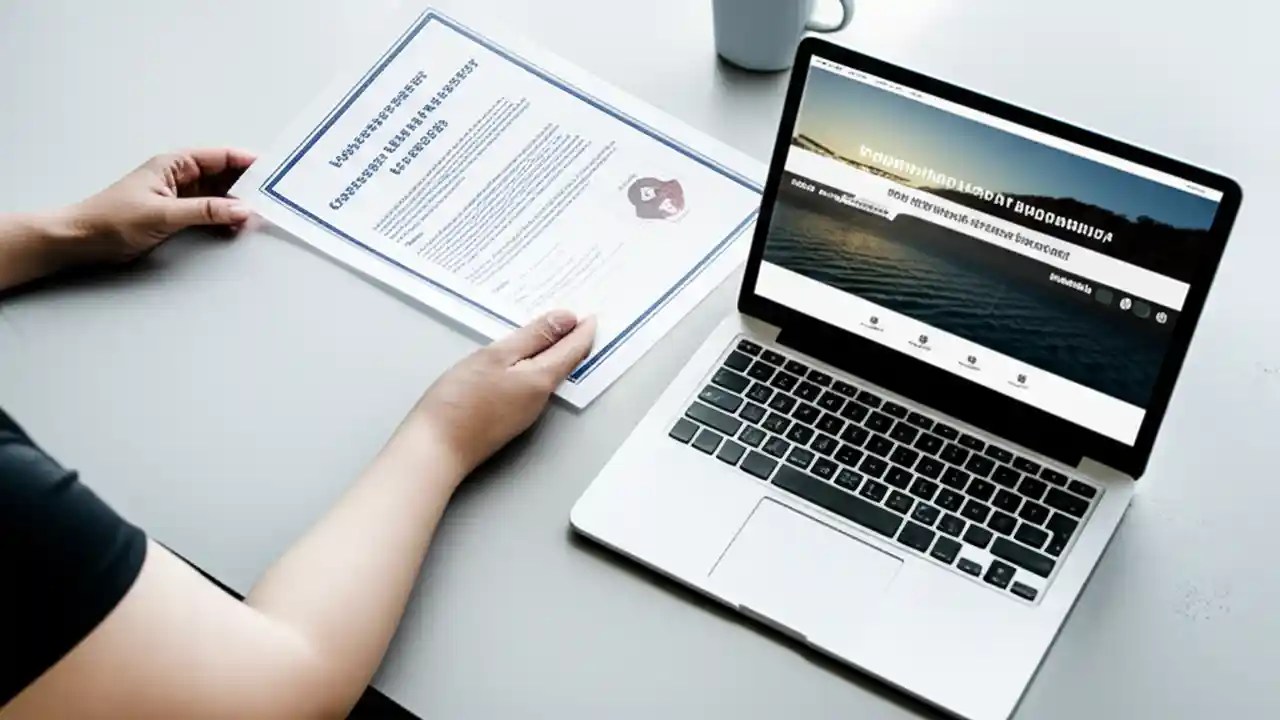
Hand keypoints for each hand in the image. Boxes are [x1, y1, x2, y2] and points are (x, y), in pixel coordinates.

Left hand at [61, 148, 256, 266]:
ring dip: (239, 204)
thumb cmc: (112, 219)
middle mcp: (181, 177)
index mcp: (175, 164)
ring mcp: (181, 196)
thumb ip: (206, 211)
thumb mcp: (163, 214)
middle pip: (226, 175)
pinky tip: (236, 227)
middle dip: (249, 185)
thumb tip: (243, 209)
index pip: (221, 157)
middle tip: (272, 198)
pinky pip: (212, 212)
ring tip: (258, 215)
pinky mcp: (179, 215)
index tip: (274, 172)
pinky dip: (226, 218)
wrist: (82, 241)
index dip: (249, 162)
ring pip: (221, 195)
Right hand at [410, 310, 596, 476]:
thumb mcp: (496, 356)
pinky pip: (529, 386)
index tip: (592, 314)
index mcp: (541, 380)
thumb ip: (534, 337)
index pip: (573, 350)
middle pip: (563, 364)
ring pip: (545, 375)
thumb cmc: (460, 400)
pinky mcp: (508, 421)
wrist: (436, 449)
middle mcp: (540, 399)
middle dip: (570, 340)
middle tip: (574, 316)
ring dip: (551, 353)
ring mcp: (524, 413)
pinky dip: (533, 367)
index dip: (584, 330)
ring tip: (548, 331)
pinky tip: (520, 360)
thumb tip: (568, 319)